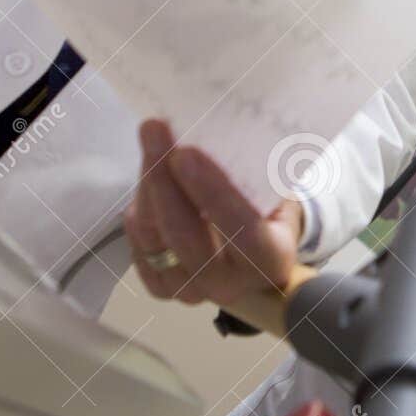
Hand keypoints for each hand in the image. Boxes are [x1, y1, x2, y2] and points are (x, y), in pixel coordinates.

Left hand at [124, 118, 300, 307]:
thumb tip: (219, 124)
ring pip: (154, 236)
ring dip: (148, 182)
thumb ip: (254, 171)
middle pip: (185, 236)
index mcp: (269, 261)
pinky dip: (140, 203)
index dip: (213, 194)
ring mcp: (191, 291)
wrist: (254, 253)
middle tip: (155, 129)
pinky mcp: (160, 286)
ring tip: (152, 136)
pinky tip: (149, 171)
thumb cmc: (269, 210)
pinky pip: (138, 241)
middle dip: (163, 179)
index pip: (243, 233)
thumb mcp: (277, 190)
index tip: (187, 154)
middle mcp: (229, 285)